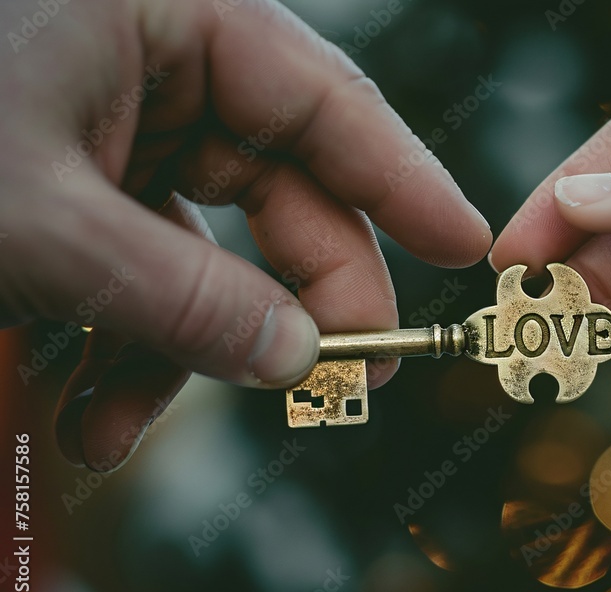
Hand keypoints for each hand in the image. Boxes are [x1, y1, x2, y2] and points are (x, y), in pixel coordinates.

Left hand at [0, 0, 490, 469]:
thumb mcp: (42, 217)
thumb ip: (183, 293)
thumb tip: (295, 356)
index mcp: (177, 22)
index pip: (330, 105)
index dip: (407, 181)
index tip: (466, 248)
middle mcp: (163, 70)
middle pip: (283, 197)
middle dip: (296, 306)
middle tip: (336, 387)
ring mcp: (124, 131)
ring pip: (208, 255)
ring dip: (183, 356)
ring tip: (122, 430)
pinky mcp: (84, 187)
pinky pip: (144, 274)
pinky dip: (126, 349)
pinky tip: (90, 408)